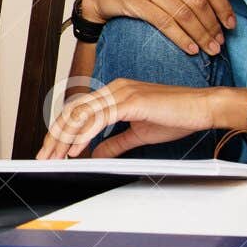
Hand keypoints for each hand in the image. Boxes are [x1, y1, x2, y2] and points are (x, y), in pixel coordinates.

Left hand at [39, 79, 234, 158]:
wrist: (203, 108)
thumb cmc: (177, 117)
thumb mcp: (138, 134)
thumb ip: (115, 143)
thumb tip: (95, 155)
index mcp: (113, 93)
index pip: (79, 111)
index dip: (61, 131)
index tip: (51, 151)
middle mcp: (113, 89)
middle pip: (73, 111)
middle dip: (55, 136)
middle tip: (43, 157)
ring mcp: (121, 92)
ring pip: (82, 114)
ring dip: (65, 138)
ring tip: (54, 157)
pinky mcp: (131, 101)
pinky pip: (100, 118)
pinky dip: (84, 135)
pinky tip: (75, 150)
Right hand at [82, 0, 234, 54]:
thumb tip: (218, 8)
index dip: (223, 7)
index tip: (230, 25)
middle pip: (197, 2)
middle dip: (212, 26)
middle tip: (219, 43)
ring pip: (183, 14)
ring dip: (200, 35)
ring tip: (209, 49)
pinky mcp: (133, 1)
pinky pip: (164, 22)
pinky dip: (181, 38)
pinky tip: (190, 49)